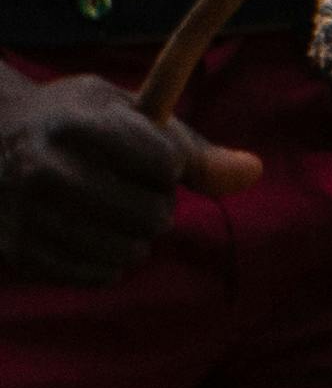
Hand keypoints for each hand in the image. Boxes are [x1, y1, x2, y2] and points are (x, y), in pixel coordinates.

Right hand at [0, 64, 254, 288]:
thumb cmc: (78, 123)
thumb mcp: (129, 111)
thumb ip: (193, 147)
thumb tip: (252, 172)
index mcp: (78, 125)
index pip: (168, 164)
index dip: (169, 163)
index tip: (147, 155)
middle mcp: (45, 170)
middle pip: (153, 215)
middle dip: (156, 204)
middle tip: (129, 189)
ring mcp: (25, 214)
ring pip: (130, 252)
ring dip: (135, 237)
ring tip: (109, 212)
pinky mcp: (17, 252)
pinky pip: (100, 276)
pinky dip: (108, 261)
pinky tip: (88, 234)